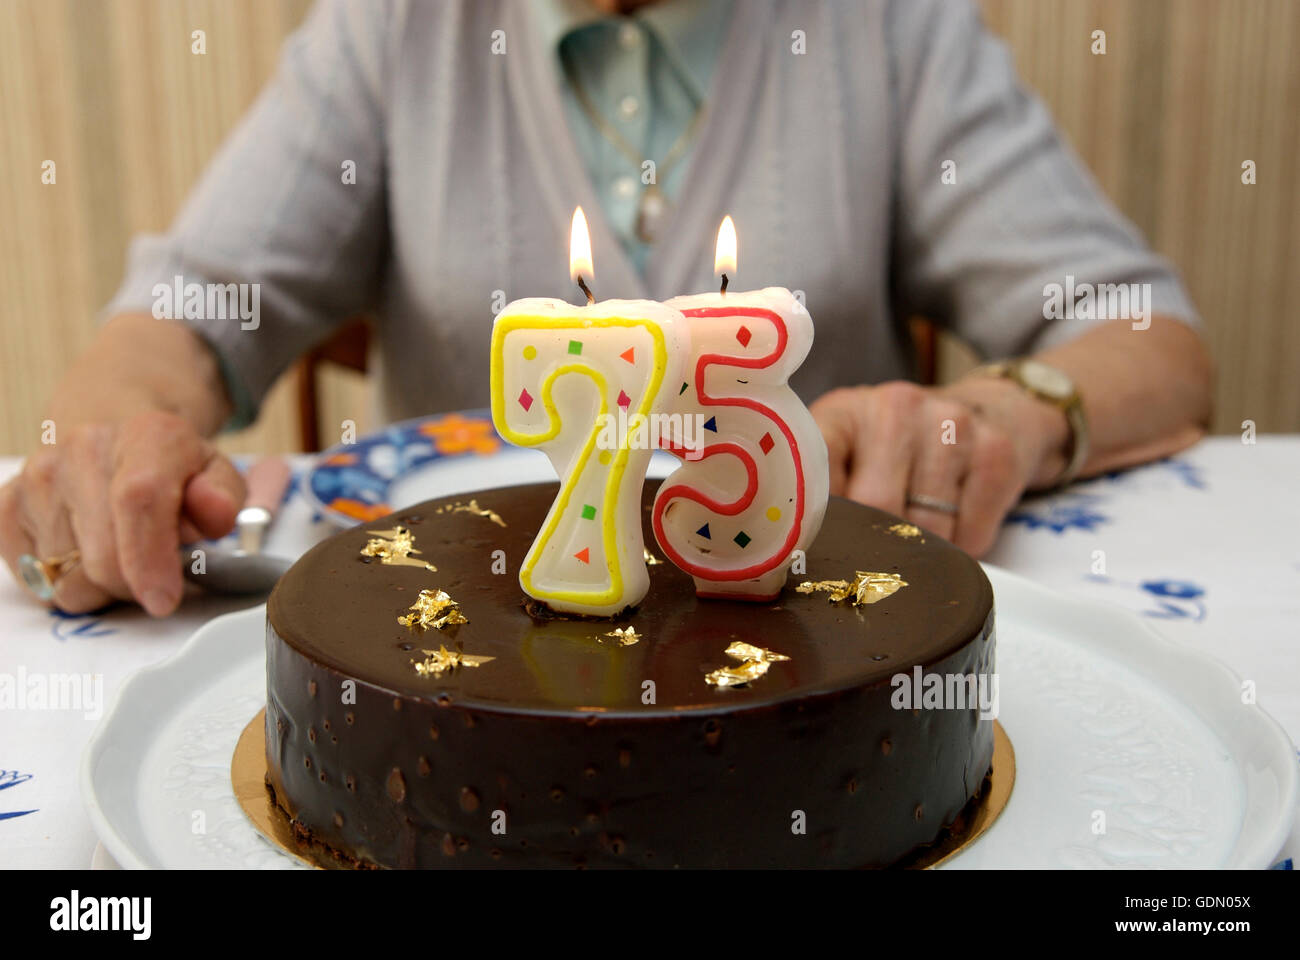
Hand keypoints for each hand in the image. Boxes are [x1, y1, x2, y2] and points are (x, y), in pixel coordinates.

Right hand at [0, 411, 245, 615]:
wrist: (117, 440)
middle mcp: (85, 447)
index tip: (162, 600)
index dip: (150, 560)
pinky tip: (84, 553)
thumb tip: (213, 513)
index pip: (140, 499)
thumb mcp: (217, 478)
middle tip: (153, 573)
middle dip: (134, 585)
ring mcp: (38, 475)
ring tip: (119, 555)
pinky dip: (63, 582)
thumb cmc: (173, 470)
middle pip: (102, 557)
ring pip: (66, 579)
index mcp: (148, 435)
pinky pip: (33, 579)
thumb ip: (223, 499)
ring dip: (99, 587)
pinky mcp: (8, 504)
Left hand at [810, 380, 1068, 555]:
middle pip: (874, 506)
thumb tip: (795, 552)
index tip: (809, 555)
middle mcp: (895, 407)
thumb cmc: (904, 447)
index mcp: (843, 411)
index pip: (812, 472)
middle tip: (878, 546)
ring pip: (926, 529)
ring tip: (922, 524)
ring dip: (924, 548)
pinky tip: (959, 518)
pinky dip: (963, 545)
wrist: (993, 413)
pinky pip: (971, 535)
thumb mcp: (850, 451)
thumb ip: (819, 490)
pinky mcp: (996, 453)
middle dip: (876, 540)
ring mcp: (951, 425)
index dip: (812, 521)